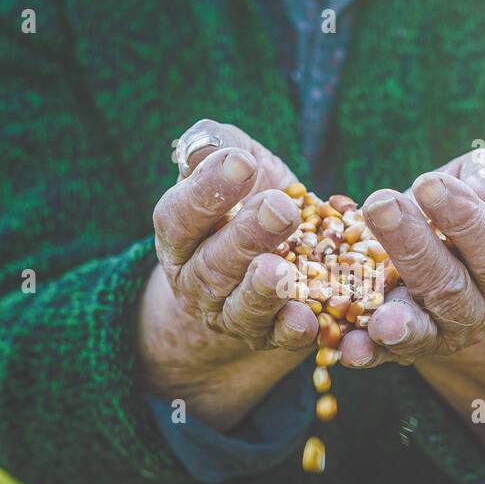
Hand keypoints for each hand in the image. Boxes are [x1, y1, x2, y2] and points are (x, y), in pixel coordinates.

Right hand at [151, 120, 317, 349]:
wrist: (282, 240)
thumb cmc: (250, 190)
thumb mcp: (234, 156)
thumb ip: (213, 144)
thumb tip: (202, 149)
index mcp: (178, 236)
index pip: (177, 218)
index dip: (205, 193)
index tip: (241, 163)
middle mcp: (195, 281)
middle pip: (211, 266)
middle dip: (245, 237)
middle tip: (280, 208)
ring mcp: (229, 313)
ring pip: (240, 308)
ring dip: (261, 291)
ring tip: (282, 269)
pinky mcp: (267, 336)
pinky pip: (276, 339)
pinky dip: (291, 330)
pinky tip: (307, 317)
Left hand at [339, 148, 484, 367]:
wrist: (442, 257)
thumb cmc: (460, 209)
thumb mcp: (481, 179)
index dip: (465, 217)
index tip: (427, 183)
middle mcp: (479, 311)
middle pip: (450, 286)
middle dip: (413, 246)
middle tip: (380, 205)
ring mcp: (440, 335)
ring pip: (423, 331)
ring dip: (400, 324)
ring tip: (381, 318)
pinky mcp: (400, 349)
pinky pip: (383, 354)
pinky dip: (366, 353)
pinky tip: (349, 349)